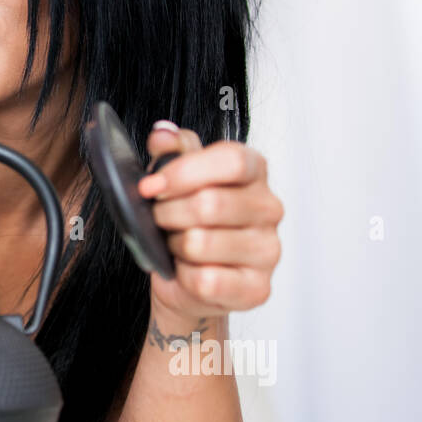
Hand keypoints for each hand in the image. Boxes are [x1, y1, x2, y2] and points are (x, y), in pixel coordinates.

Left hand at [137, 121, 283, 321]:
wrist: (186, 279)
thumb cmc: (185, 222)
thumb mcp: (175, 178)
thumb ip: (171, 150)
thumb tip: (163, 133)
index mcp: (254, 172)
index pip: (231, 161)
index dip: (185, 172)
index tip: (152, 185)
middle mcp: (269, 208)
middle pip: (210, 204)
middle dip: (168, 213)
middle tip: (160, 218)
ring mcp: (268, 250)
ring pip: (201, 243)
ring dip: (175, 245)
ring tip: (177, 244)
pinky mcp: (258, 288)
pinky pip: (206, 280)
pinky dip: (184, 276)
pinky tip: (189, 271)